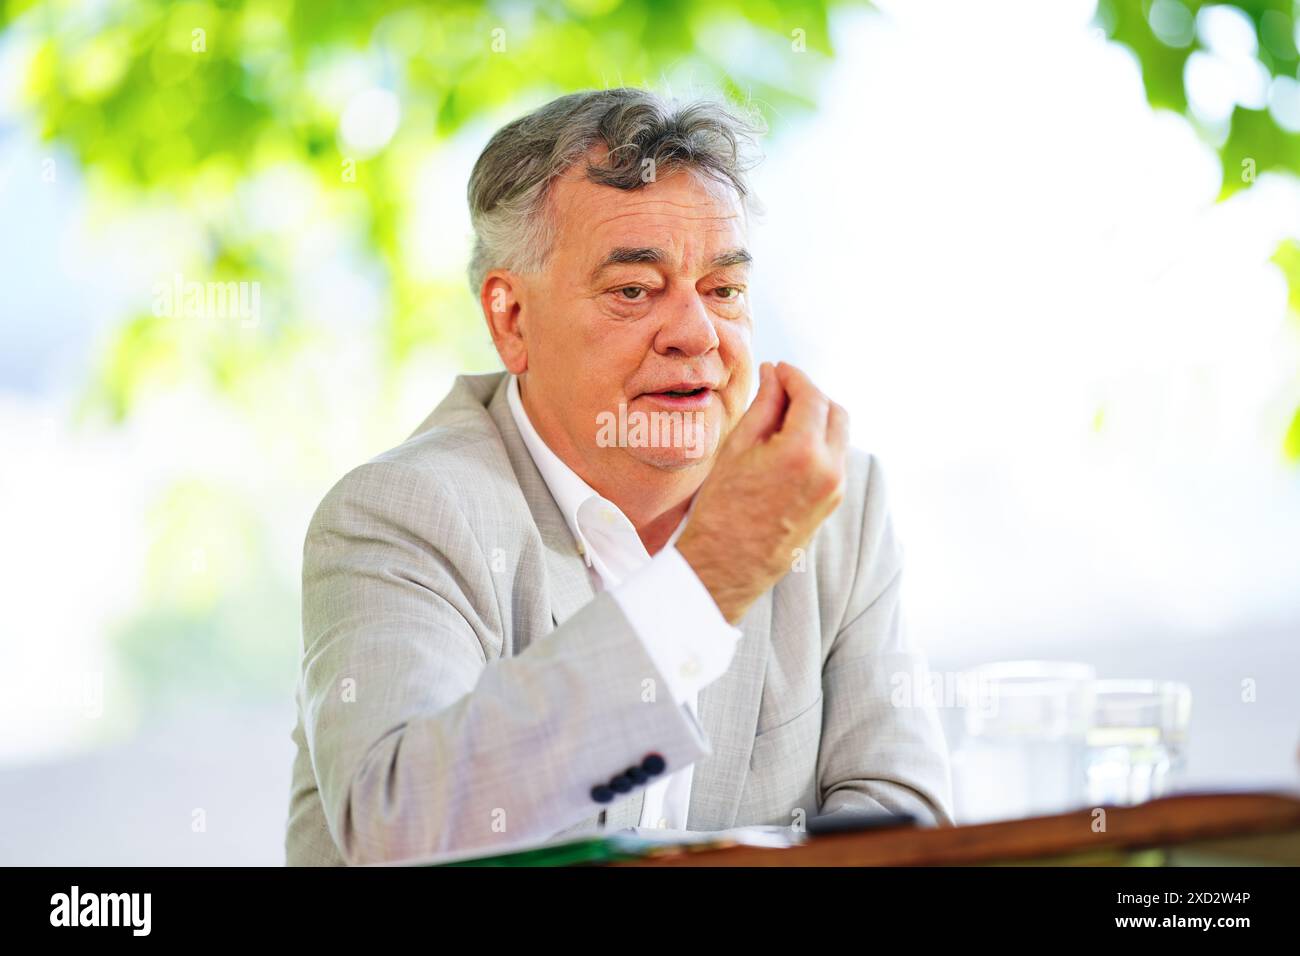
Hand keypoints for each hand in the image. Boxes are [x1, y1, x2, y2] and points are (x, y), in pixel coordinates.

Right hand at [676, 361, 848, 623]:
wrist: (725, 565)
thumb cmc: (721, 508)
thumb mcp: (737, 448)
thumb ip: (763, 405)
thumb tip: (774, 375)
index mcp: (803, 452)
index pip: (812, 396)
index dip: (795, 377)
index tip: (778, 369)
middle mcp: (829, 470)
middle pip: (835, 412)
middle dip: (811, 396)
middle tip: (781, 390)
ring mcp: (834, 490)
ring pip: (838, 436)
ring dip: (816, 419)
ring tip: (780, 418)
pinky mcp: (831, 505)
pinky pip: (834, 459)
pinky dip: (818, 443)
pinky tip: (787, 444)